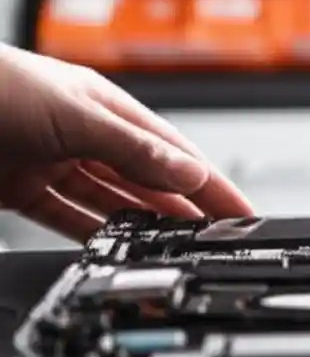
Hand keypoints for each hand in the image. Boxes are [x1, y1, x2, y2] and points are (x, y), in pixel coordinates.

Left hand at [0, 45, 252, 240]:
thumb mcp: (74, 115)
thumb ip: (132, 149)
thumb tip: (187, 174)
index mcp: (106, 107)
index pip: (172, 152)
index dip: (209, 183)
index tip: (240, 210)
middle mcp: (82, 134)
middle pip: (146, 180)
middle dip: (182, 209)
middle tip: (215, 238)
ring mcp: (51, 162)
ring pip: (109, 202)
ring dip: (140, 224)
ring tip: (173, 249)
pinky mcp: (18, 190)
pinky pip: (65, 217)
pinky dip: (90, 233)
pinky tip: (113, 247)